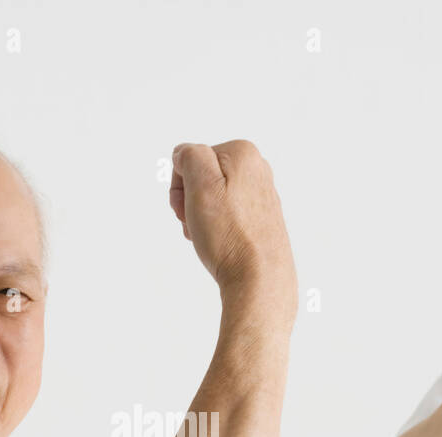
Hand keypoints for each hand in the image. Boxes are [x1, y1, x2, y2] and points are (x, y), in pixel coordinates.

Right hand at [169, 140, 295, 311]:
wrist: (259, 279)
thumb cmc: (229, 235)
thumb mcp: (200, 184)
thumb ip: (189, 156)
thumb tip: (185, 154)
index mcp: (243, 153)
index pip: (188, 159)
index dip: (179, 186)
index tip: (186, 208)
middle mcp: (257, 169)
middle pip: (202, 178)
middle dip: (190, 201)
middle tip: (196, 225)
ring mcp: (261, 196)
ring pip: (213, 199)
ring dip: (201, 217)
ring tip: (208, 237)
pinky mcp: (262, 219)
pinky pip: (227, 216)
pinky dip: (217, 228)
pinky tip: (220, 244)